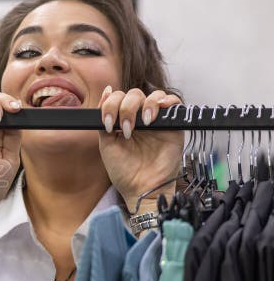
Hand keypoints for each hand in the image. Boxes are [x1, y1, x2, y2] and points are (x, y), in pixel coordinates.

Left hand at [98, 87, 184, 212]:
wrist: (140, 188)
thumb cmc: (123, 170)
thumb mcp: (107, 142)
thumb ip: (104, 118)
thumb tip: (106, 92)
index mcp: (123, 120)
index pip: (118, 98)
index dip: (111, 104)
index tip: (109, 123)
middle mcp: (140, 118)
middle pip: (135, 94)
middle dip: (126, 107)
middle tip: (125, 128)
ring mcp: (158, 121)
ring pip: (155, 95)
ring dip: (146, 104)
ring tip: (143, 123)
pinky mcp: (174, 127)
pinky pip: (175, 104)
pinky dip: (167, 101)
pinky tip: (158, 111)